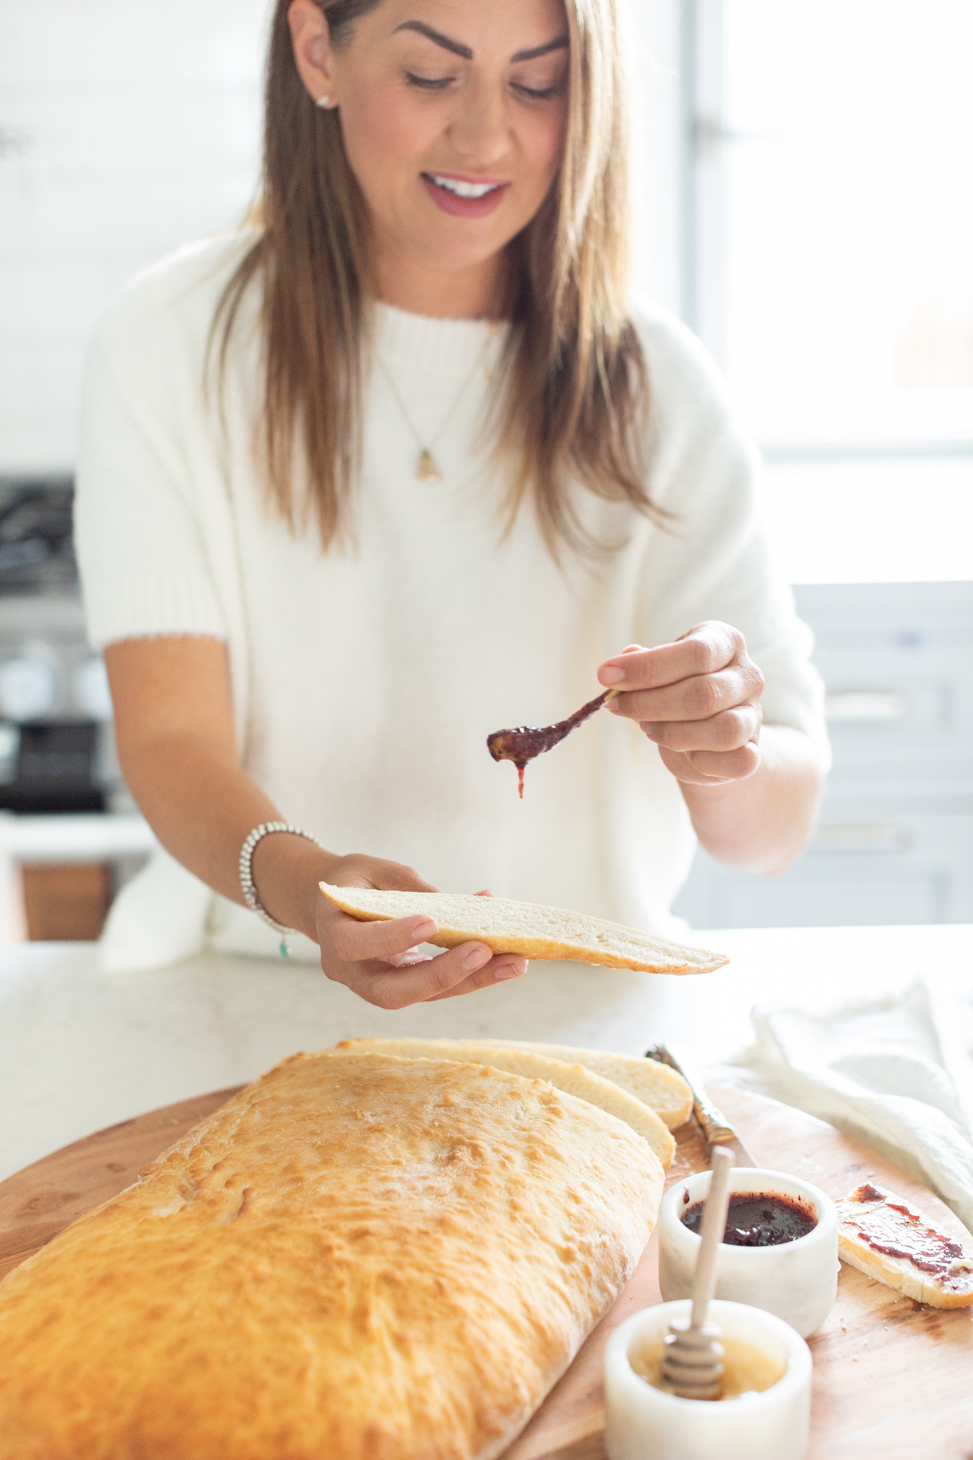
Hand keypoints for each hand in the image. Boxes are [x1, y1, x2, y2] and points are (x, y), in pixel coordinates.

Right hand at [314, 854, 526, 1008]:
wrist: (332, 905)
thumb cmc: (354, 882)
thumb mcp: (374, 871)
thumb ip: (407, 887)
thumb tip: (459, 907)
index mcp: (333, 937)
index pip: (357, 945)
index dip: (392, 938)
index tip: (431, 922)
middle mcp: (352, 973)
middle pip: (393, 991)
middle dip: (442, 974)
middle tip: (485, 951)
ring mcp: (378, 985)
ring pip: (423, 995)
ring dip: (472, 980)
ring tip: (515, 962)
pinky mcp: (405, 986)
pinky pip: (438, 986)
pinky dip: (474, 972)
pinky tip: (508, 955)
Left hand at [597, 622, 764, 785]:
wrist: (706, 737)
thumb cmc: (677, 693)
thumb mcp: (661, 671)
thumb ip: (645, 664)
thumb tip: (627, 655)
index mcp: (726, 642)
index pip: (696, 652)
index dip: (647, 667)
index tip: (606, 677)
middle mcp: (748, 675)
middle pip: (703, 693)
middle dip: (650, 703)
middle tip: (618, 706)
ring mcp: (755, 715)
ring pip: (723, 729)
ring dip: (673, 733)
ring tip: (647, 728)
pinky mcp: (755, 751)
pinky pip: (739, 761)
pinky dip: (703, 761)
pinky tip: (683, 753)